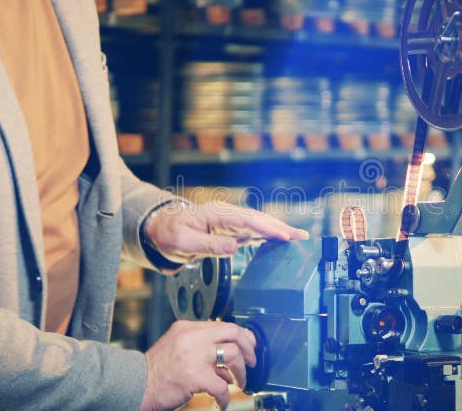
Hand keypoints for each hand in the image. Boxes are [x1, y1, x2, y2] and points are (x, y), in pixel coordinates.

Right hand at [140, 320, 256, 410]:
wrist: (134, 386)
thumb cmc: (155, 372)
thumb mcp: (178, 351)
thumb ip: (202, 352)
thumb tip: (228, 367)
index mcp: (187, 328)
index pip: (223, 325)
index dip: (241, 336)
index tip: (248, 346)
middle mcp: (192, 337)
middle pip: (233, 332)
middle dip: (248, 348)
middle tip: (252, 362)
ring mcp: (194, 355)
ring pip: (233, 355)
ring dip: (241, 372)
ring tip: (240, 383)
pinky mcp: (194, 375)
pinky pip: (221, 386)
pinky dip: (225, 397)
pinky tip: (221, 403)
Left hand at [147, 201, 308, 258]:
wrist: (160, 230)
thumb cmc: (169, 234)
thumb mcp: (183, 241)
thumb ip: (209, 245)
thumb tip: (234, 248)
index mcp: (216, 213)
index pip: (246, 219)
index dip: (266, 228)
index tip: (283, 236)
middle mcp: (226, 214)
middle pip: (258, 219)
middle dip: (280, 227)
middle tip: (301, 237)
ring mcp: (229, 220)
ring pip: (258, 224)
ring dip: (278, 230)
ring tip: (298, 238)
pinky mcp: (230, 229)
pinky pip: (252, 231)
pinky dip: (268, 234)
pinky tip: (280, 240)